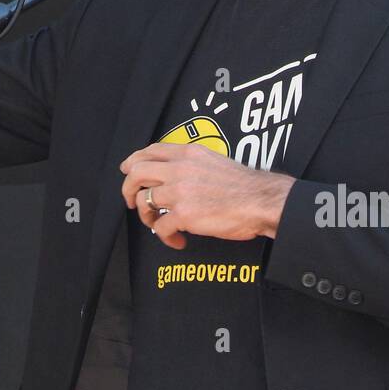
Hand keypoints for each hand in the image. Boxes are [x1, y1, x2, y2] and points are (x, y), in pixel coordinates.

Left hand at [119, 142, 293, 250]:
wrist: (261, 201)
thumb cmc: (243, 185)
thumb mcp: (214, 160)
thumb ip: (192, 162)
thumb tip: (173, 173)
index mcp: (189, 152)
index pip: (150, 150)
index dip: (134, 161)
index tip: (128, 170)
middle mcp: (180, 168)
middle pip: (136, 172)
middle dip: (127, 188)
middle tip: (131, 201)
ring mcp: (180, 191)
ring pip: (143, 201)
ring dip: (146, 216)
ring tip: (157, 224)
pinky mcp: (184, 214)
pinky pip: (159, 227)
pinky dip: (164, 236)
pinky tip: (176, 239)